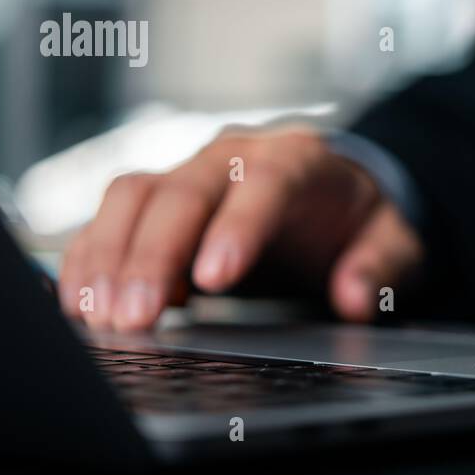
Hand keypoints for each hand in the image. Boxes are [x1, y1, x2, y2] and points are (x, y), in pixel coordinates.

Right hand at [58, 127, 422, 330]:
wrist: (337, 191)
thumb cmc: (360, 216)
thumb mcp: (394, 239)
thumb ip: (380, 266)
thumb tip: (355, 296)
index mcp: (296, 159)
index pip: (263, 184)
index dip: (235, 228)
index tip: (212, 280)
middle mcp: (232, 156)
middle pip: (181, 193)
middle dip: (152, 256)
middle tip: (134, 318)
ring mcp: (189, 175)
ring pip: (133, 198)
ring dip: (109, 258)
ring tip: (99, 317)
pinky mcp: (159, 203)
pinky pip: (111, 219)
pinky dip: (89, 258)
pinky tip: (80, 302)